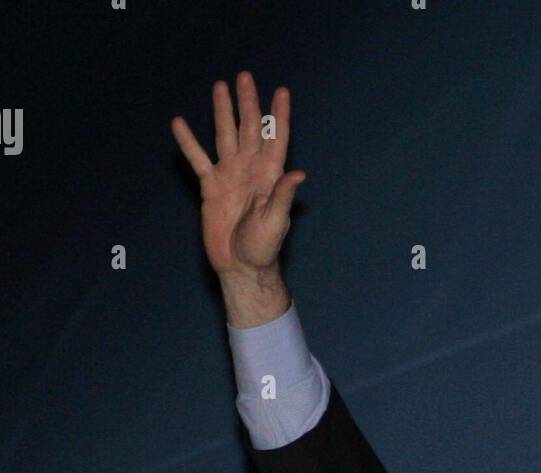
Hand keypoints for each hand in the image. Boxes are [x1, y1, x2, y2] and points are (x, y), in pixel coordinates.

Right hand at [172, 72, 303, 321]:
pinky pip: (197, 159)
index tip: (282, 92)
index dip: (279, 116)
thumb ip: (283, 195)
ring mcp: (229, 176)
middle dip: (247, 103)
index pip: (276, 139)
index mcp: (269, 176)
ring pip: (225, 136)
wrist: (240, 266)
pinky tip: (179, 123)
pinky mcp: (210, 186)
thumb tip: (299, 173)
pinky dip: (188, 142)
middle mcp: (250, 170)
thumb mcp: (275, 221)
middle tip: (244, 77)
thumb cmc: (263, 248)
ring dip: (222, 112)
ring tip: (220, 87)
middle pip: (249, 129)